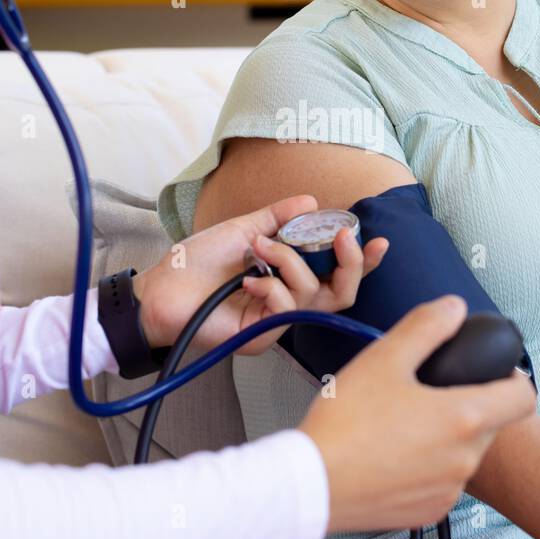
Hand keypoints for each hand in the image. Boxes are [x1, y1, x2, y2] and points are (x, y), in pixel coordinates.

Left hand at [133, 194, 387, 354]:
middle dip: (351, 263)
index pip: (336, 271)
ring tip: (261, 248)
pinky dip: (273, 289)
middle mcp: (290, 299)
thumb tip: (312, 202)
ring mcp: (277, 320)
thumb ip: (277, 218)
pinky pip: (286, 310)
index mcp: (289, 274)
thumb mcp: (242, 228)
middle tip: (343, 238)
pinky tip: (250, 281)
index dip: (362, 259)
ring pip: (316, 296)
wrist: (161, 291)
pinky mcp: (262, 336)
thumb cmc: (195, 262)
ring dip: (292, 263)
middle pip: (342, 291)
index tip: (378, 240)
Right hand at [297, 296, 537, 533]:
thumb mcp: (383, 358)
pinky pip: (441, 482)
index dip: (513, 378)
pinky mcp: (429, 511)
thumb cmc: (344, 425)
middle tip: (424, 394)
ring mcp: (448, 489)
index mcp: (463, 418)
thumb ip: (426, 327)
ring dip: (445, 437)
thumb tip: (453, 308)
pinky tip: (393, 456)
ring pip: (463, 454)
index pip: (524, 397)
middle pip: (490, 423)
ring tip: (401, 425)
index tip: (494, 374)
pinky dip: (427, 467)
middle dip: (466, 405)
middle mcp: (464, 459)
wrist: (310, 485)